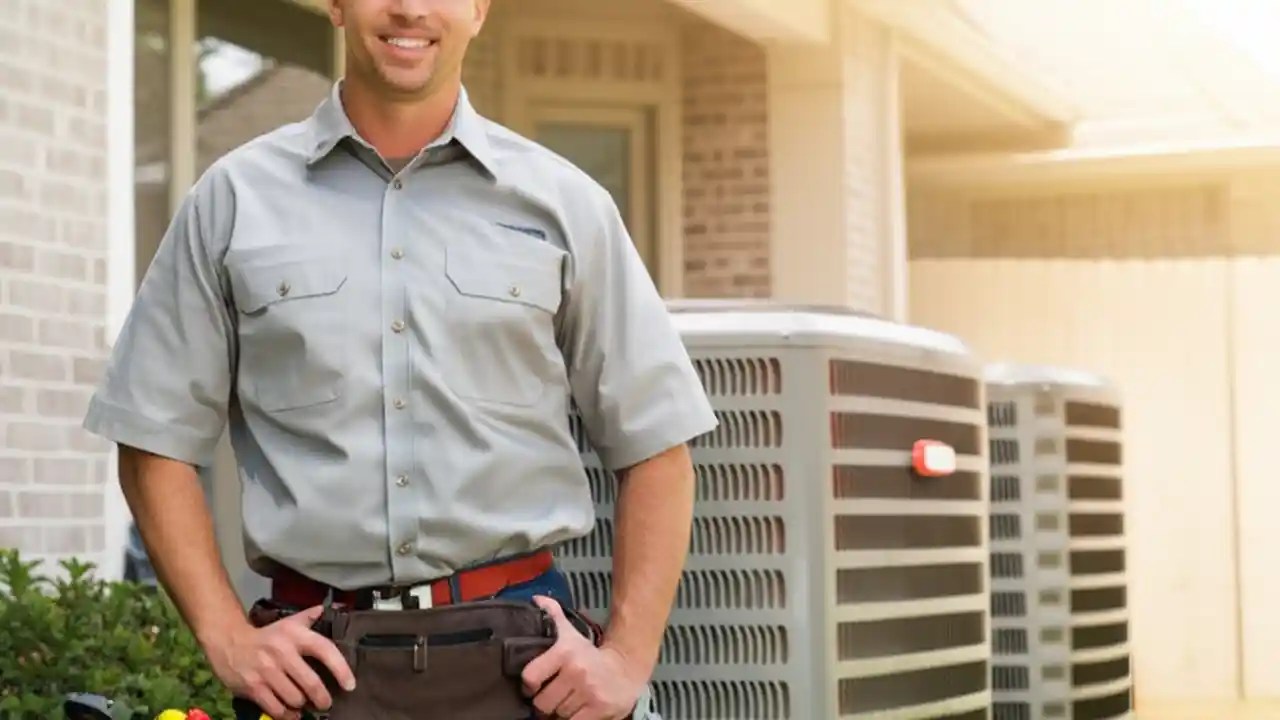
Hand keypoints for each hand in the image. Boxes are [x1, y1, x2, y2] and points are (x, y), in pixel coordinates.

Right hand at [202, 605, 355, 719]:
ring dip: (302, 706)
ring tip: (304, 705)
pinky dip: (286, 715)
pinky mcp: (254, 687)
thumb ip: (307, 618)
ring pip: (295, 698)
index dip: (341, 669)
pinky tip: (290, 713)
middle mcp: (283, 652)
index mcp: (295, 635)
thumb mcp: (287, 623)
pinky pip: (276, 708)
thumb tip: (324, 609)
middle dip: (322, 698)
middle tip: (325, 703)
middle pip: (311, 683)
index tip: (350, 685)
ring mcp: (267, 671)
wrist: (229, 642)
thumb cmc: (265, 635)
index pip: (324, 650)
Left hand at [521, 596, 646, 718]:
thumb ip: (554, 616)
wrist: (627, 668)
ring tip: (568, 702)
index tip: (533, 688)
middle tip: (553, 698)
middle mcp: (576, 671)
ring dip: (560, 712)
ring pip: (557, 715)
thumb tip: (537, 599)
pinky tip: (577, 712)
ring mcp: (588, 692)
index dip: (529, 686)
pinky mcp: (599, 710)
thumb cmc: (592, 654)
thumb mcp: (573, 634)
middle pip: (542, 703)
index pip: (530, 676)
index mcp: (565, 652)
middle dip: (546, 703)